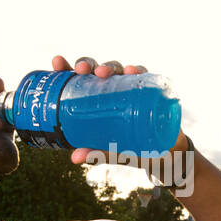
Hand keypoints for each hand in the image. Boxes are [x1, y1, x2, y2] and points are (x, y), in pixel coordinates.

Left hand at [49, 55, 186, 163]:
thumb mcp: (112, 152)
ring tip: (104, 73)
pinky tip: (133, 71)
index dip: (66, 68)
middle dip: (87, 64)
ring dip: (110, 66)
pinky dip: (138, 71)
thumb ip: (96, 153)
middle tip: (82, 70)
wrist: (164, 154)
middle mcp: (111, 90)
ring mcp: (129, 88)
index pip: (78, 80)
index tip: (56, 62)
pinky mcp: (148, 89)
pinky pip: (143, 75)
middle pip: (96, 70)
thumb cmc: (131, 148)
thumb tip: (74, 158)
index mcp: (95, 99)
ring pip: (117, 68)